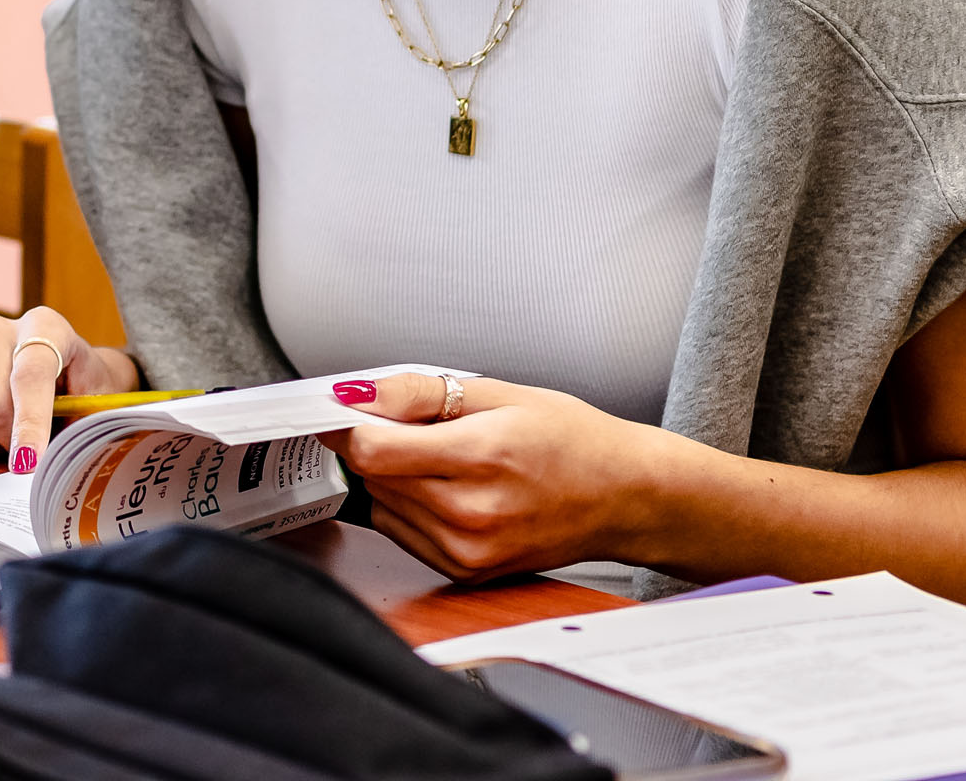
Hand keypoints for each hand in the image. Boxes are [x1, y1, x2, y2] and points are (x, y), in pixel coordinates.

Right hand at [0, 306, 141, 467]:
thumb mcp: (94, 409)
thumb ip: (73, 429)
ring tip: (3, 432)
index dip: (29, 423)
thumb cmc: (81, 397)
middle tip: (27, 447)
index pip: (30, 374)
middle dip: (6, 439)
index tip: (28, 463)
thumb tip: (33, 462)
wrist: (64, 381)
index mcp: (45, 326)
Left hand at [326, 370, 687, 580]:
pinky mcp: (465, 573)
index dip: (345, 425)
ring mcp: (468, 551)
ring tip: (436, 456)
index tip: (341, 409)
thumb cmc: (571, 441)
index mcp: (481, 459)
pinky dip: (406, 506)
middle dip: (371, 445)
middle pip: (372, 476)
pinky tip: (443, 487)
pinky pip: (402, 532)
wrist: (624, 498)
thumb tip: (356, 393)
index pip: (371, 451)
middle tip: (402, 424)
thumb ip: (416, 392)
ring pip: (381, 505)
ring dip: (388, 477)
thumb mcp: (498, 393)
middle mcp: (471, 515)